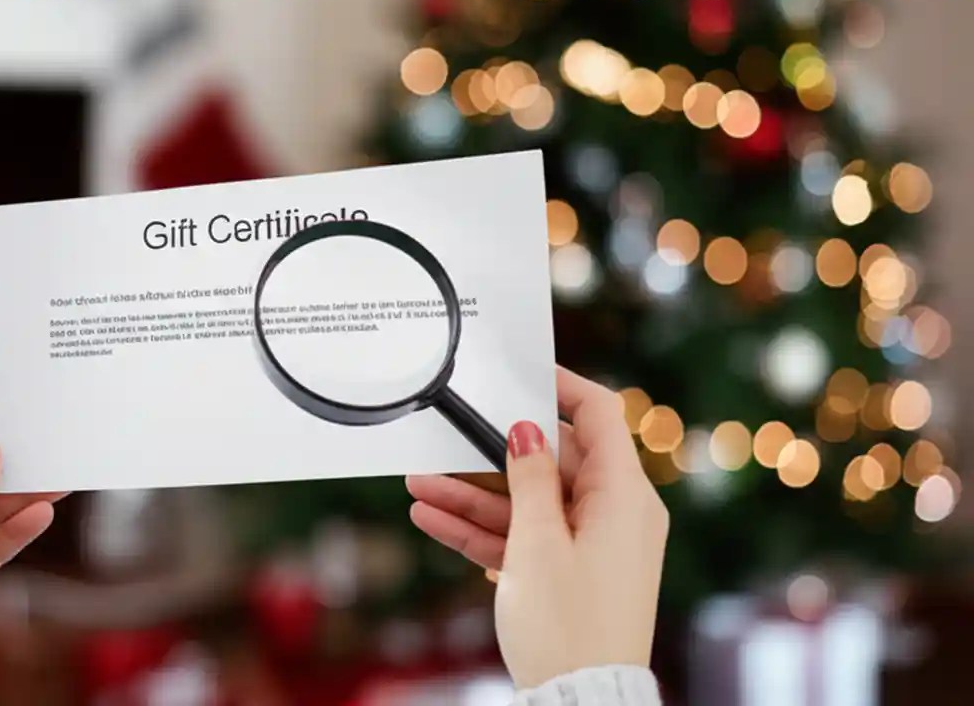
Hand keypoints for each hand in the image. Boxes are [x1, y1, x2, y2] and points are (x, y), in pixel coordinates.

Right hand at [406, 367, 667, 688]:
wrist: (581, 703)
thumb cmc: (569, 626)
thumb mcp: (537, 542)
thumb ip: (530, 479)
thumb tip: (527, 430)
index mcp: (624, 496)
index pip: (598, 416)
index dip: (560, 387)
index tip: (522, 371)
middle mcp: (615, 515)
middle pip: (552, 462)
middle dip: (491, 456)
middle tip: (446, 440)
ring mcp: (592, 545)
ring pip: (528, 503)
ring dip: (473, 497)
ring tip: (418, 485)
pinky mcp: (570, 573)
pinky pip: (526, 538)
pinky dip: (484, 531)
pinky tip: (433, 518)